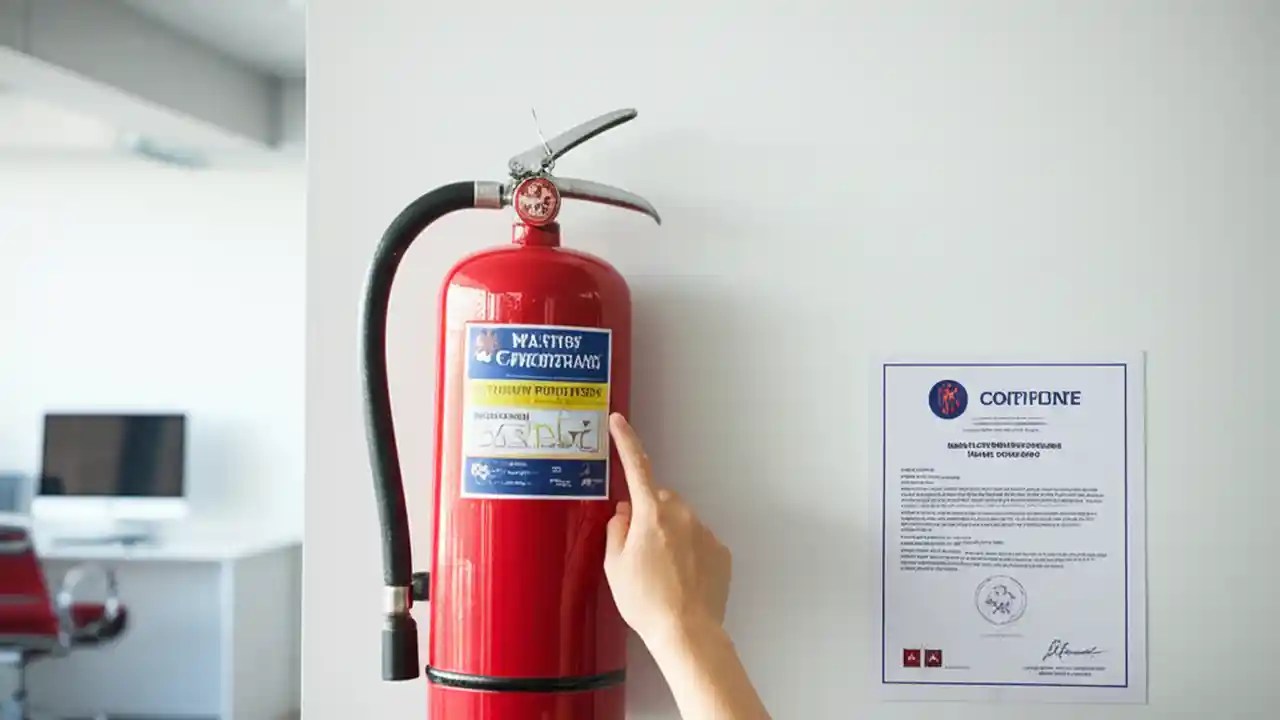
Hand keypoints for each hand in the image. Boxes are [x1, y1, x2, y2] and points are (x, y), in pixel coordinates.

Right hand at [603, 412, 731, 645]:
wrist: (686, 631)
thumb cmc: (646, 601)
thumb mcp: (613, 566)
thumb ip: (616, 530)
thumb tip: (625, 513)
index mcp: (651, 514)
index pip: (636, 467)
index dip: (626, 441)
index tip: (620, 421)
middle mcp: (682, 515)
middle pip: (659, 501)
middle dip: (648, 515)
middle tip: (637, 551)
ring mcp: (705, 532)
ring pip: (680, 522)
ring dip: (669, 536)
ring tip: (660, 574)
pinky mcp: (721, 551)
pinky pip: (698, 541)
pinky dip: (688, 553)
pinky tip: (680, 580)